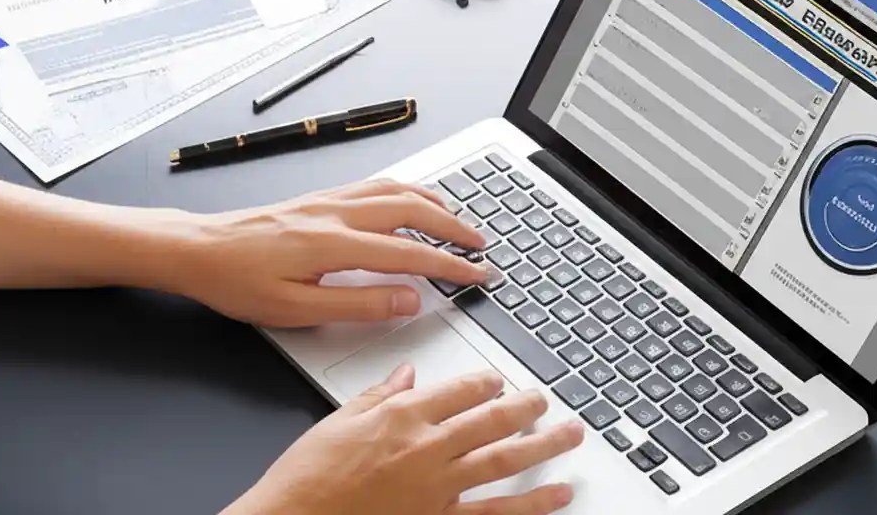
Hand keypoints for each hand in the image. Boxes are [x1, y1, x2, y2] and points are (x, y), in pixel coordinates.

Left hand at [139, 179, 488, 326]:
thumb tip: (407, 301)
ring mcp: (328, 199)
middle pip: (412, 210)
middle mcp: (336, 213)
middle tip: (481, 247)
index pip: (408, 253)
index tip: (476, 276)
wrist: (196, 248)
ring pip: (396, 190)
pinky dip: (409, 190)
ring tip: (460, 221)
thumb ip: (357, 305)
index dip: (449, 266)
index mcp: (332, 243)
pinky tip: (415, 199)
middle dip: (454, 228)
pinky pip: (377, 184)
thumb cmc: (236, 282)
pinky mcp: (320, 196)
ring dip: (435, 203)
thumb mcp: (296, 310)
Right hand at [223, 365, 583, 514]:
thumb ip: (378, 396)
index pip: (457, 390)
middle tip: (545, 399)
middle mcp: (426, 448)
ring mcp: (437, 488)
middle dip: (525, 406)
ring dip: (543, 445)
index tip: (496, 379)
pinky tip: (558, 494)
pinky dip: (531, 504)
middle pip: (490, 419)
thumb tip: (407, 376)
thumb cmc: (305, 480)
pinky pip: (495, 513)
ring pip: (504, 460)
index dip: (483, 382)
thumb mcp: (336, 422)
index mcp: (400, 416)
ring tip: (572, 433)